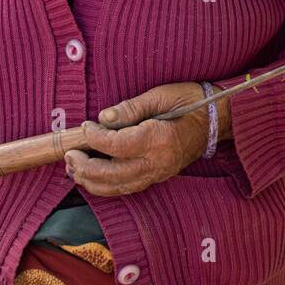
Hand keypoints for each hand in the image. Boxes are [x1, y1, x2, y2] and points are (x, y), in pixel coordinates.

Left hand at [64, 82, 216, 196]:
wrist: (216, 120)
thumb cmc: (190, 102)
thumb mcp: (161, 95)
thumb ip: (130, 108)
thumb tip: (102, 118)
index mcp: (159, 138)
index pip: (116, 145)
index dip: (94, 137)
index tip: (84, 126)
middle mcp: (158, 162)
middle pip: (112, 173)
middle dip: (85, 166)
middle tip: (69, 153)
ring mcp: (158, 173)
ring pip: (117, 187)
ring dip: (91, 181)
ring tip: (74, 168)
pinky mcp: (157, 177)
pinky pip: (127, 188)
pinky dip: (106, 186)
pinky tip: (92, 177)